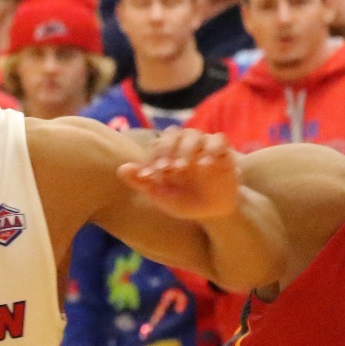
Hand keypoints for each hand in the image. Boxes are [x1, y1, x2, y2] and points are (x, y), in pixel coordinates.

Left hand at [120, 129, 241, 221]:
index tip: (149, 176)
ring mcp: (204, 146)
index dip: (152, 158)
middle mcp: (184, 145)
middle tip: (166, 170)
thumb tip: (120, 169)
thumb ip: (142, 183)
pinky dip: (212, 149)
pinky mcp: (223, 151)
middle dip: (168, 149)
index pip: (157, 144)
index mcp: (168, 153)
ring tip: (183, 168)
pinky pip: (219, 139)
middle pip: (174, 133)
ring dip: (186, 149)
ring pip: (194, 134)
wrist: (212, 212)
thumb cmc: (184, 202)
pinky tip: (206, 166)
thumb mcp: (161, 196)